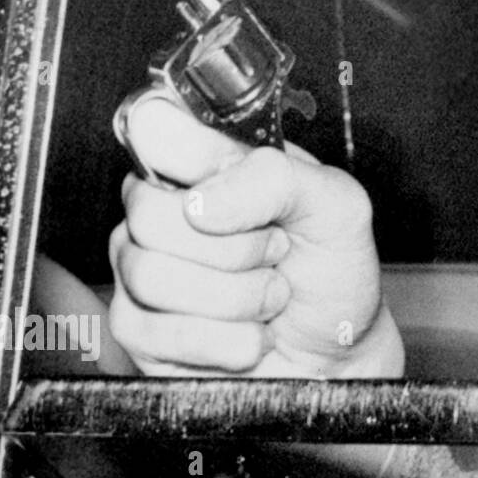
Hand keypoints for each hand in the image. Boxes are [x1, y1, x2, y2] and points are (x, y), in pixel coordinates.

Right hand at [108, 96, 403, 378]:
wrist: (338, 352)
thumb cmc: (334, 271)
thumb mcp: (336, 206)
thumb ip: (276, 179)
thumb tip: (200, 202)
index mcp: (208, 163)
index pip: (154, 126)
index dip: (194, 159)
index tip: (243, 187)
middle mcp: (164, 209)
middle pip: (148, 212)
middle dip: (234, 246)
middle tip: (276, 252)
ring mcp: (143, 268)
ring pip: (151, 275)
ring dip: (237, 297)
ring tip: (271, 296)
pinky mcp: (138, 331)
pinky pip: (157, 332)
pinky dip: (226, 341)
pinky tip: (251, 334)